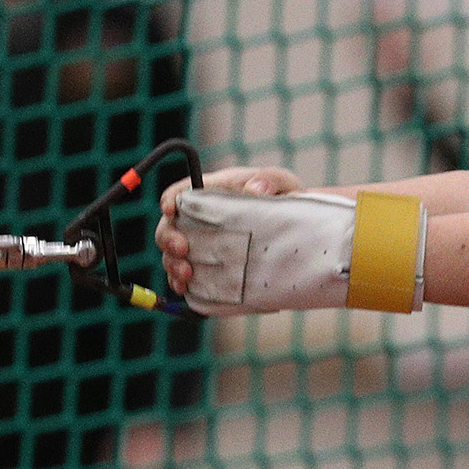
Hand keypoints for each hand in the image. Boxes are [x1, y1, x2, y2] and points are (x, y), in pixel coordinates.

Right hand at [157, 165, 302, 294]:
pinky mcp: (208, 267)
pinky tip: (184, 288)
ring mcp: (202, 245)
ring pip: (172, 254)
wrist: (300, 233)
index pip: (182, 192)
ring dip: (172, 264)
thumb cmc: (284, 200)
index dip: (170, 198)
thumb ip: (269, 180)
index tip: (169, 209)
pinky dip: (179, 282)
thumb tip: (253, 188)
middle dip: (168, 238)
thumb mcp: (281, 183)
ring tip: (186, 274)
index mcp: (214, 192)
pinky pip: (184, 276)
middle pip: (169, 226)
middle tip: (183, 249)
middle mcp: (201, 219)